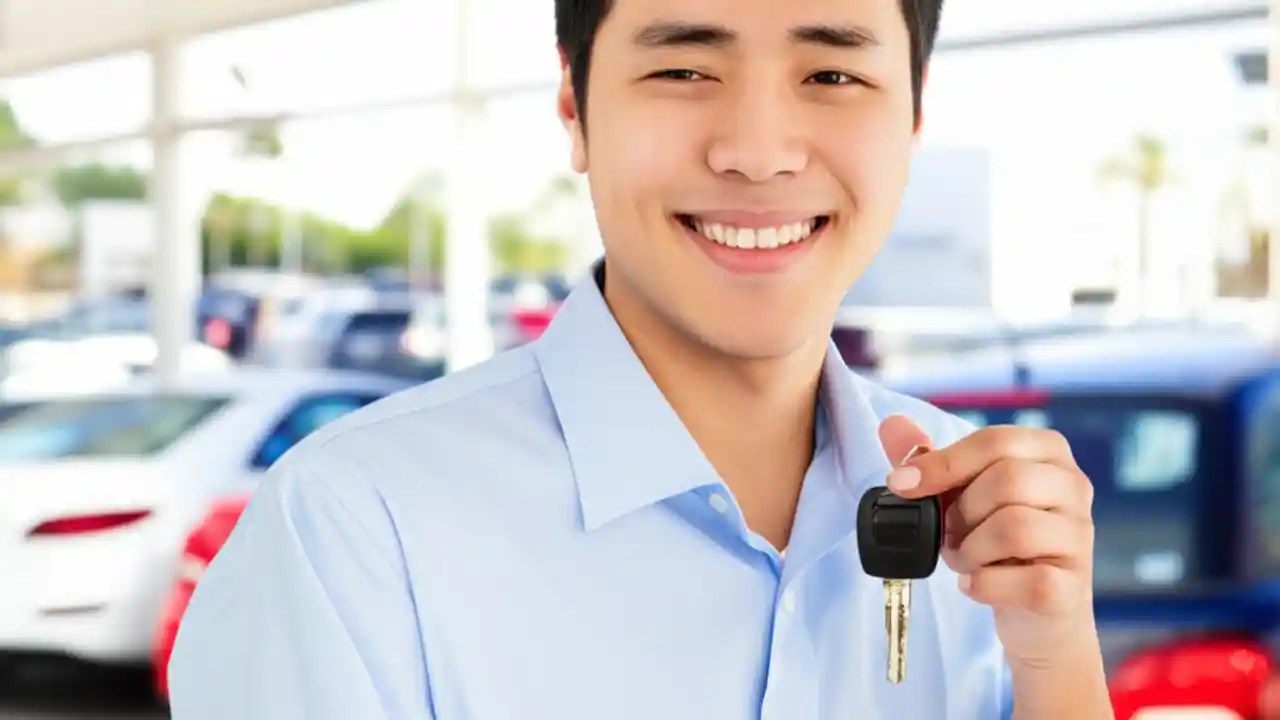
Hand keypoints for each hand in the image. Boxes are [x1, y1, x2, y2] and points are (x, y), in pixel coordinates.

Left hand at [878, 415, 1098, 668]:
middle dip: (960, 512)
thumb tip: (892, 425)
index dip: (942, 462)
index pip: (995, 441)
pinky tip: (975, 584)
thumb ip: (927, 459)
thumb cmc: (997, 543)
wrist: (1033, 613)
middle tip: (948, 534)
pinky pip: (1026, 580)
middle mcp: (1073, 488)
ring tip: (964, 558)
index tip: (901, 484)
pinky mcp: (1072, 587)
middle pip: (1008, 480)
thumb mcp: (959, 493)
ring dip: (970, 549)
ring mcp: (1079, 538)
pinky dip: (984, 585)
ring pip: (1015, 527)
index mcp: (1048, 452)